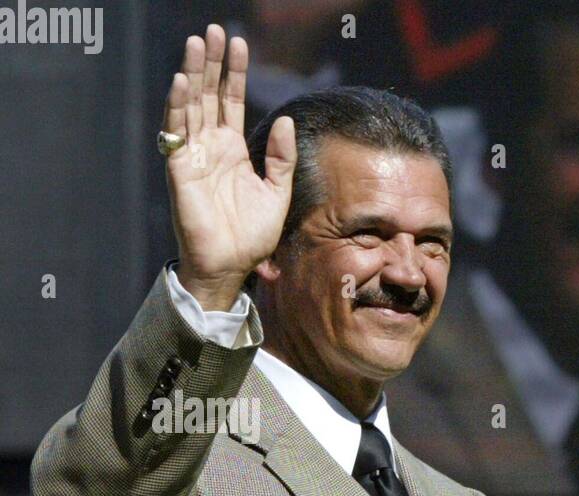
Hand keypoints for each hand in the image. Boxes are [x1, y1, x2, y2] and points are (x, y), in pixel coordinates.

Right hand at [166, 25, 296, 310]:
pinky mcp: (180, 168)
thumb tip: (287, 122)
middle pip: (209, 94)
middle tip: (213, 30)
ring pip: (191, 105)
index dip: (234, 73)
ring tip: (197, 44)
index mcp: (234, 149)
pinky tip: (181, 82)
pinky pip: (176, 132)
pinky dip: (177, 106)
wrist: (231, 266)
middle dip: (211, 62)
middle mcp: (211, 146)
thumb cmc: (251, 235)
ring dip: (193, 74)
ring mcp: (193, 155)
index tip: (238, 43)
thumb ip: (281, 158)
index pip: (232, 101)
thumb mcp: (277, 193)